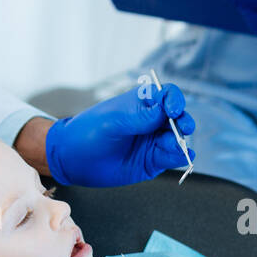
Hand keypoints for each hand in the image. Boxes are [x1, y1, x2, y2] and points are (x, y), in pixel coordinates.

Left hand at [44, 83, 194, 186]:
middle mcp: (151, 121)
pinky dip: (180, 156)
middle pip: (178, 117)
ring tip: (172, 145)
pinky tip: (183, 156)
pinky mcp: (152, 161)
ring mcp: (153, 141)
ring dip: (180, 141)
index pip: (166, 95)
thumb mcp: (111, 121)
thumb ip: (138, 117)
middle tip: (183, 128)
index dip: (174, 100)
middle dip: (183, 121)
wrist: (73, 158)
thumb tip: (164, 111)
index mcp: (141, 102)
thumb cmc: (88, 131)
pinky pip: (172, 157)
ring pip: (177, 138)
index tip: (173, 110)